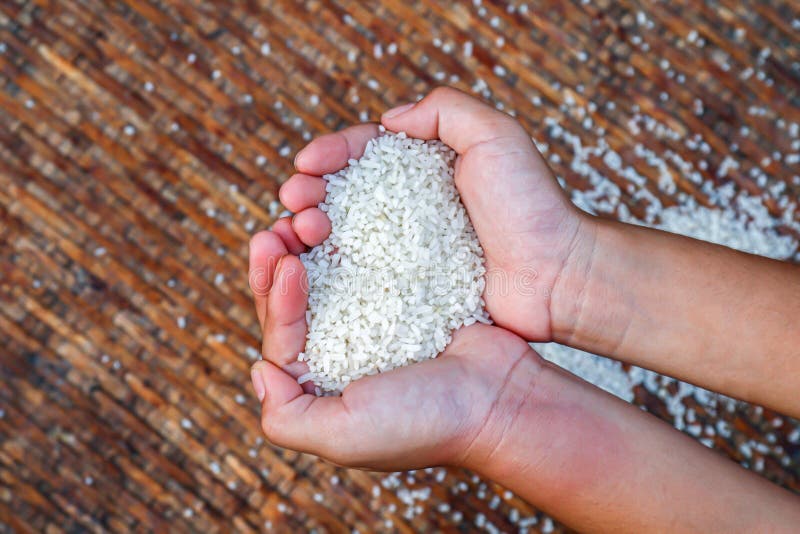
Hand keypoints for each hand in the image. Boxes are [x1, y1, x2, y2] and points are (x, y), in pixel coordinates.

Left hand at [248, 232, 542, 469]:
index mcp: (323, 388)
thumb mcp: (343, 436)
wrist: (501, 400)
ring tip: (299, 219)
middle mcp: (343, 355)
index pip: (282, 338)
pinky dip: (349, 243)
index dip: (274, 299)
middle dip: (277, 267)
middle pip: (296, 305)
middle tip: (274, 231)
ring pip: (327, 279)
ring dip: (306, 249)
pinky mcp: (405, 299)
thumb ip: (287, 418)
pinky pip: (368, 264)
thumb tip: (259, 370)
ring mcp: (375, 324)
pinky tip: (340, 221)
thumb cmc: (425, 422)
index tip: (286, 263)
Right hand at [279, 86, 592, 341]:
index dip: (332, 153)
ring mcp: (408, 250)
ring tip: (297, 230)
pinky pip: (360, 275)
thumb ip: (446, 110)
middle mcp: (412, 207)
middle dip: (311, 190)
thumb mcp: (495, 136)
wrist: (557, 276)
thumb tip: (392, 120)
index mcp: (427, 167)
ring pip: (344, 233)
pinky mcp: (409, 288)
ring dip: (310, 227)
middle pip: (345, 192)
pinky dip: (329, 269)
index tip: (308, 163)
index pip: (367, 151)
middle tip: (296, 198)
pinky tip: (306, 268)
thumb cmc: (531, 206)